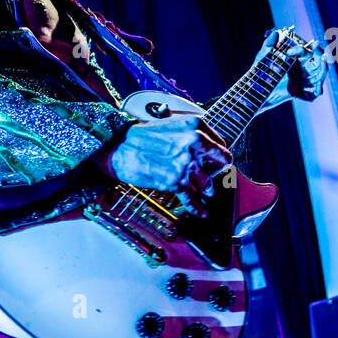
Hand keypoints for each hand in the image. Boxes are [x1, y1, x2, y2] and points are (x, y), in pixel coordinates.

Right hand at [108, 113, 231, 207]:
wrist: (116, 147)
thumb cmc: (139, 137)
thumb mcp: (171, 126)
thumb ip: (190, 136)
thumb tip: (203, 152)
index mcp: (195, 126)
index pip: (220, 145)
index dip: (218, 156)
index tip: (216, 163)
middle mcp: (194, 143)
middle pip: (221, 163)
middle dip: (217, 172)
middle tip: (212, 177)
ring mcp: (185, 162)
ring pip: (208, 183)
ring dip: (207, 190)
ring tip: (206, 193)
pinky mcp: (175, 180)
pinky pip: (192, 198)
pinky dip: (198, 208)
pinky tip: (201, 211)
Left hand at [258, 29, 328, 106]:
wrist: (255, 90)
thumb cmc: (259, 72)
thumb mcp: (262, 57)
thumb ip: (268, 45)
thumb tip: (274, 32)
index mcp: (295, 59)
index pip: (305, 51)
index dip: (300, 49)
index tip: (288, 51)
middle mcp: (302, 69)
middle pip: (318, 61)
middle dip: (320, 54)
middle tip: (318, 48)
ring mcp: (302, 81)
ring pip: (319, 75)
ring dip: (323, 69)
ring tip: (322, 63)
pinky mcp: (299, 93)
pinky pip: (312, 94)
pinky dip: (317, 92)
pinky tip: (317, 90)